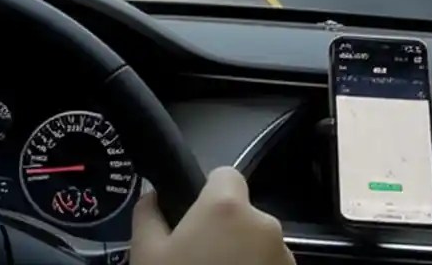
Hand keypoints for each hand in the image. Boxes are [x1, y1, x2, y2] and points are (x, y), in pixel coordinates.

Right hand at [132, 166, 294, 264]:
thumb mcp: (146, 254)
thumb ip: (148, 214)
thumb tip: (154, 197)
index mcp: (227, 208)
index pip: (226, 175)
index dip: (208, 192)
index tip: (193, 217)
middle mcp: (264, 226)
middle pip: (243, 214)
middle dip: (224, 230)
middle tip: (197, 258)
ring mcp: (285, 259)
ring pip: (258, 244)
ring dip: (243, 256)